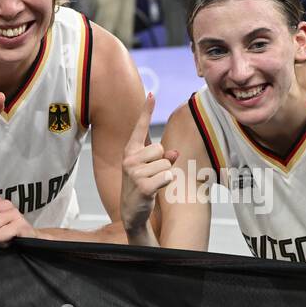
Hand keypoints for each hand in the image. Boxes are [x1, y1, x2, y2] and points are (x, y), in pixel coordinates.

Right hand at [120, 92, 177, 235]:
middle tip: (151, 176)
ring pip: (166, 164)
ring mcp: (134, 172)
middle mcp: (129, 159)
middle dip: (162, 163)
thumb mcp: (150, 169)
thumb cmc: (142, 186)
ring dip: (164, 175)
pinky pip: (167, 176)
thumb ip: (163, 158)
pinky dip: (166, 183)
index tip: (152, 94)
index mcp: (130, 152)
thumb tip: (175, 153)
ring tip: (151, 184)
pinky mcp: (143, 186)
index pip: (139, 128)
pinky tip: (154, 191)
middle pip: (160, 149)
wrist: (131, 212)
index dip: (146, 111)